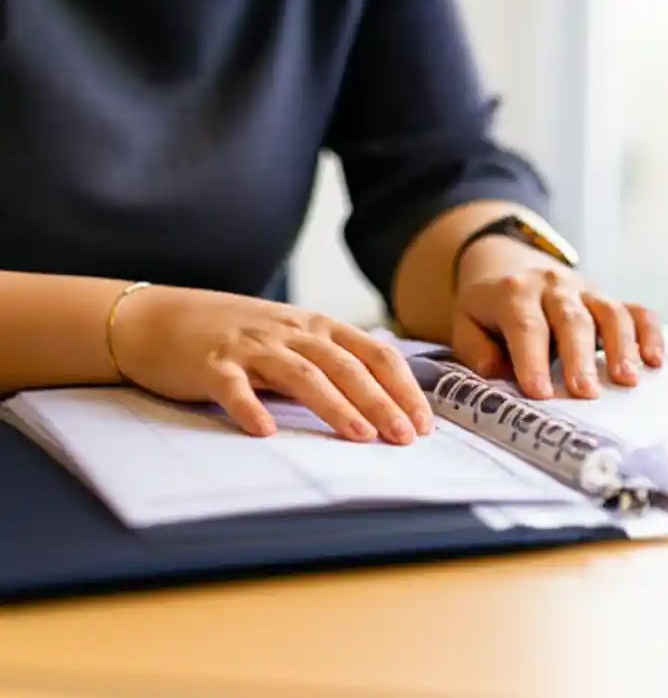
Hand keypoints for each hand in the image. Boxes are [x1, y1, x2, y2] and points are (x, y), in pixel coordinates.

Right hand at [112, 286, 432, 443]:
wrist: (155, 317)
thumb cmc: (233, 334)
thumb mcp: (290, 338)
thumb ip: (330, 361)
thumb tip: (384, 401)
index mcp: (317, 327)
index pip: (375, 354)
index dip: (403, 388)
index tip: (423, 423)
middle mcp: (291, 333)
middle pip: (347, 366)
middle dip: (381, 402)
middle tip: (406, 438)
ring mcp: (251, 346)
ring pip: (303, 375)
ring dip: (336, 406)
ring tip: (361, 436)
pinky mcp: (210, 364)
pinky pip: (233, 388)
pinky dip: (249, 408)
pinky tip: (264, 431)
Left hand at [451, 237, 663, 398]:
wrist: (509, 263)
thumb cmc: (489, 309)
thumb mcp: (467, 322)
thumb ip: (475, 348)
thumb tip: (497, 371)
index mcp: (514, 292)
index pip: (526, 326)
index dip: (533, 360)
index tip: (541, 393)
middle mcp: (554, 286)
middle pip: (572, 319)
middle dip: (580, 357)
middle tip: (586, 392)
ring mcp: (586, 290)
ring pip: (609, 312)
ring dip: (622, 346)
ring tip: (627, 380)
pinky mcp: (608, 299)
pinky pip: (636, 310)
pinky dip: (650, 333)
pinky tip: (655, 360)